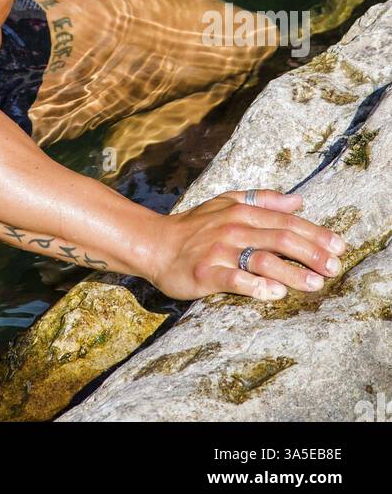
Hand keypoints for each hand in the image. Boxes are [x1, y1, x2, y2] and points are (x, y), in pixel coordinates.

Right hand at [149, 190, 347, 300]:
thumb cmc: (194, 226)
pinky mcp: (207, 273)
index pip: (285, 221)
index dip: (315, 233)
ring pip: (263, 260)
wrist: (154, 244)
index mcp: (241, 212)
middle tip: (334, 267)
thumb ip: (263, 200)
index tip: (338, 246)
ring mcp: (220, 251)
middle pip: (280, 239)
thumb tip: (298, 200)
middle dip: (312, 253)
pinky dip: (257, 286)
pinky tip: (276, 293)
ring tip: (315, 284)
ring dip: (292, 272)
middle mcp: (233, 228)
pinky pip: (235, 280)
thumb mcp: (226, 203)